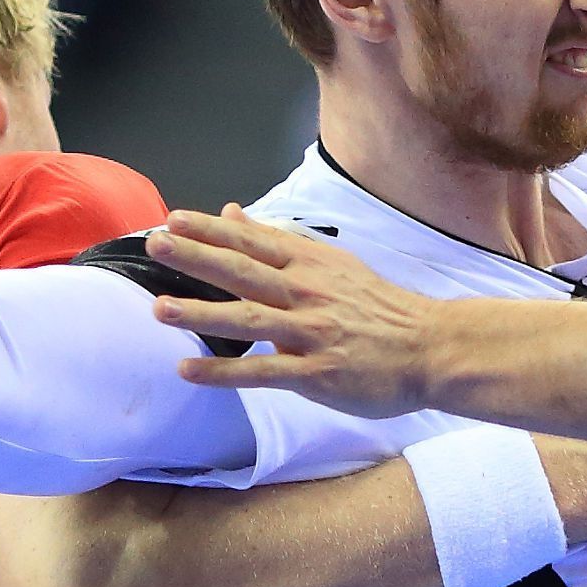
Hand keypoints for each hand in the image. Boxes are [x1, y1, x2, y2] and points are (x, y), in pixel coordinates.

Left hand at [145, 205, 443, 417]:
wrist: (431, 347)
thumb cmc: (379, 308)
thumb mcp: (332, 264)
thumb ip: (279, 243)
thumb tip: (233, 213)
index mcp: (312, 264)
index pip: (253, 241)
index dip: (212, 229)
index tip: (173, 218)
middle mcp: (308, 293)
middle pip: (245, 271)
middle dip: (198, 257)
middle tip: (155, 244)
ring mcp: (313, 333)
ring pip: (249, 319)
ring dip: (202, 313)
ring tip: (159, 309)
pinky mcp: (318, 373)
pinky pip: (263, 372)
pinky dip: (224, 372)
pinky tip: (188, 369)